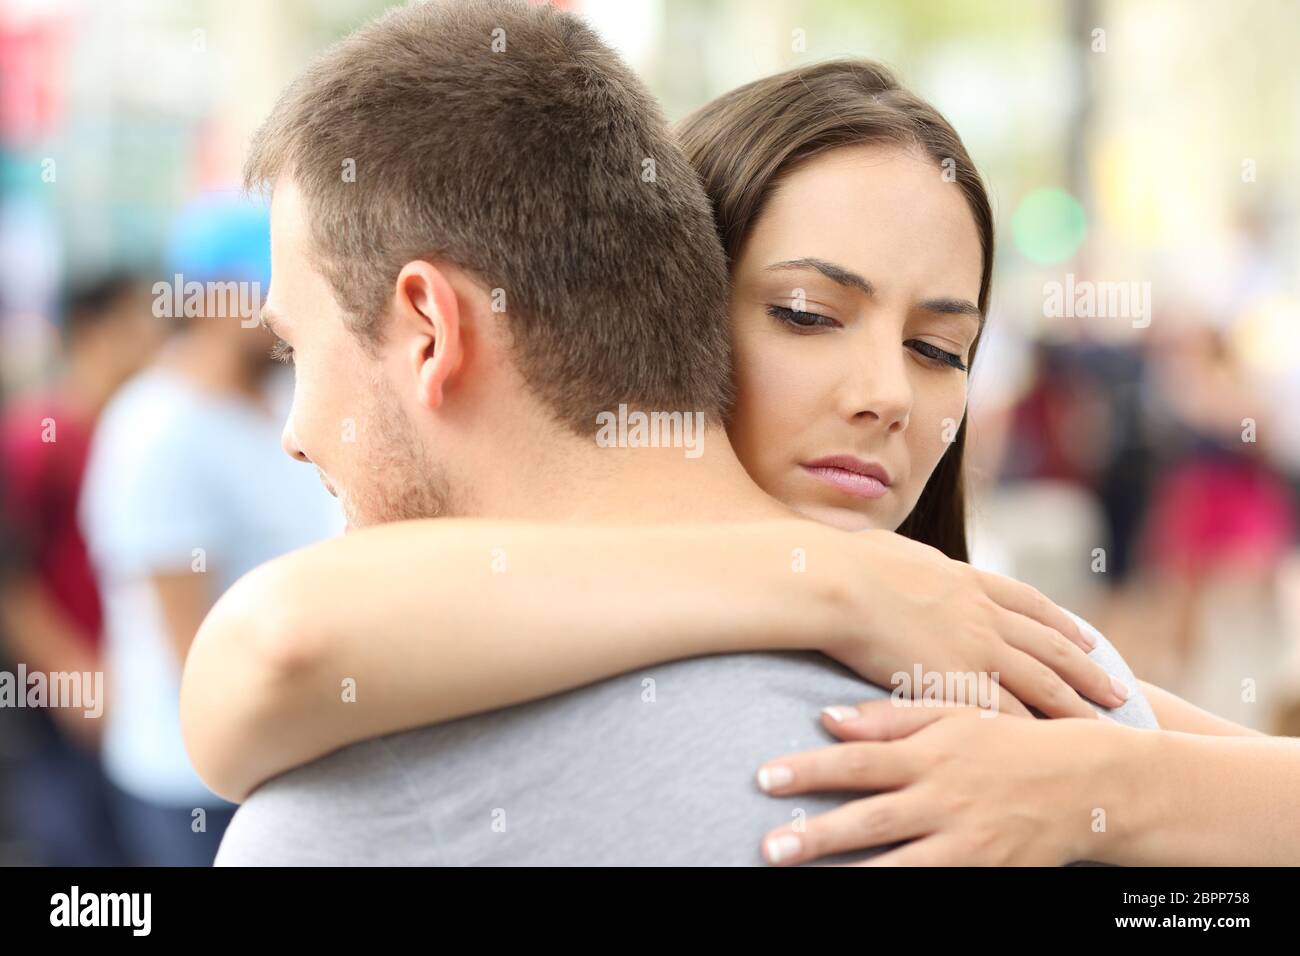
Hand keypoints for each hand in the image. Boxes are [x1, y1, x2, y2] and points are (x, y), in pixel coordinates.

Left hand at [754, 699, 1125, 865]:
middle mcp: (944, 799)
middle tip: (768, 847)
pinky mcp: (986, 873)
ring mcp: (967, 841)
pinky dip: (903, 895)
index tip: (764, 778)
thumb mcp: (953, 714)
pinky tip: (865, 902)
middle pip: (871, 819)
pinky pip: (936, 889)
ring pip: (901, 866)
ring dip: (851, 878)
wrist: (1087, 783)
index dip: (810, 770)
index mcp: (931, 754)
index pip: (859, 761)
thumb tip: (825, 716)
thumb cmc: (1006, 741)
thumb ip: (888, 718)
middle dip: (817, 835)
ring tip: (806, 886)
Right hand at [821, 529, 1129, 718]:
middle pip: (1051, 646)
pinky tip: (1049, 751)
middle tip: (1119, 690)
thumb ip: (904, 561)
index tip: (1087, 638)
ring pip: (1042, 683)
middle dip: (1089, 669)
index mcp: (967, 579)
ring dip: (1075, 706)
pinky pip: (1007, 712)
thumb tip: (887, 554)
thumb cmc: (847, 563)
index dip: (1061, 623)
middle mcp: (983, 613)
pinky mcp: (957, 681)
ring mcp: (975, 647)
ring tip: (1101, 726)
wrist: (838, 584)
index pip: (1029, 603)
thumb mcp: (889, 549)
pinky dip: (1033, 731)